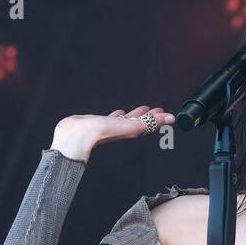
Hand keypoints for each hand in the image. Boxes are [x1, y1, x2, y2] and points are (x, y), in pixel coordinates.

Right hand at [49, 105, 174, 163]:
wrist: (75, 135)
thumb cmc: (99, 132)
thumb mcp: (128, 127)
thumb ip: (148, 122)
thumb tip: (170, 118)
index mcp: (129, 131)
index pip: (148, 125)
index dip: (157, 119)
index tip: (167, 114)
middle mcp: (121, 130)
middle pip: (139, 122)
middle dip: (148, 116)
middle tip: (157, 109)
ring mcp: (109, 127)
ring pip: (126, 120)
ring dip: (134, 115)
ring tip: (142, 109)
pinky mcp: (97, 123)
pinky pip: (111, 119)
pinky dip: (117, 115)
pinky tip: (118, 112)